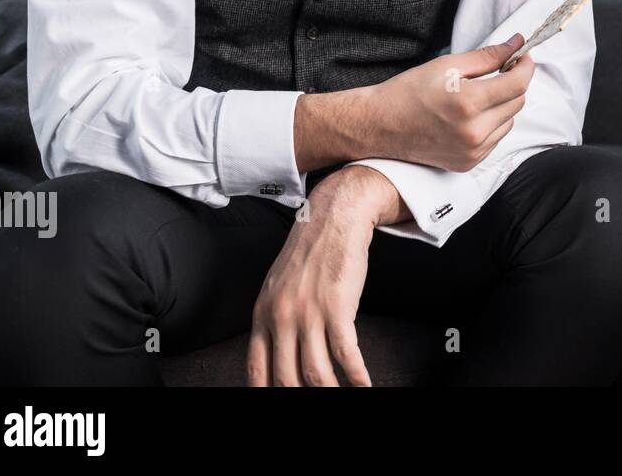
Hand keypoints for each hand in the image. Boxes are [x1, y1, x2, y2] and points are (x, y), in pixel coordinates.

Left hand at [247, 165, 395, 385]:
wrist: (333, 219)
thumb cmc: (310, 252)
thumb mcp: (278, 286)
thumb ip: (274, 319)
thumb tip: (279, 354)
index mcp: (263, 315)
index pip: (257, 370)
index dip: (266, 394)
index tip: (279, 403)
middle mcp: (281, 318)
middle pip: (286, 379)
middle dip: (301, 398)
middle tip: (316, 404)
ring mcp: (309, 314)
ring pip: (316, 374)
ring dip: (331, 393)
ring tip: (342, 398)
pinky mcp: (338, 308)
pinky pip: (346, 354)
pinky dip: (357, 376)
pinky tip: (364, 385)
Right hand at [359, 34, 534, 172]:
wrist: (380, 126)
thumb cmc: (410, 91)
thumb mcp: (447, 65)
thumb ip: (487, 56)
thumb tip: (516, 43)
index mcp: (469, 103)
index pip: (518, 83)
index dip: (525, 65)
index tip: (521, 55)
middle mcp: (474, 132)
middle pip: (517, 102)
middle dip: (513, 82)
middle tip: (500, 69)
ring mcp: (472, 152)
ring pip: (509, 121)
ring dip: (503, 105)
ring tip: (479, 94)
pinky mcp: (468, 163)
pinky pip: (495, 139)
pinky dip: (492, 124)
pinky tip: (471, 115)